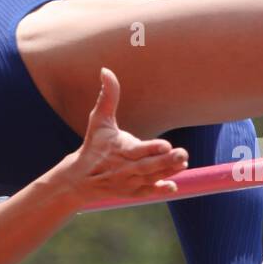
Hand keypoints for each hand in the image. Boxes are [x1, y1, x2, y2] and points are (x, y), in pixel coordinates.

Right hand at [48, 68, 188, 202]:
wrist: (79, 179)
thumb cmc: (93, 146)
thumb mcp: (99, 121)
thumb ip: (108, 97)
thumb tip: (106, 70)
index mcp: (119, 150)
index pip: (137, 150)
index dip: (152, 148)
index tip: (166, 145)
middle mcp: (125, 167)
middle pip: (148, 166)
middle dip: (166, 161)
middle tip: (182, 154)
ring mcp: (128, 181)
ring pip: (151, 178)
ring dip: (168, 172)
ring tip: (183, 164)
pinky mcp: (131, 192)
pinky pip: (147, 193)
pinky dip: (159, 190)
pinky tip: (172, 186)